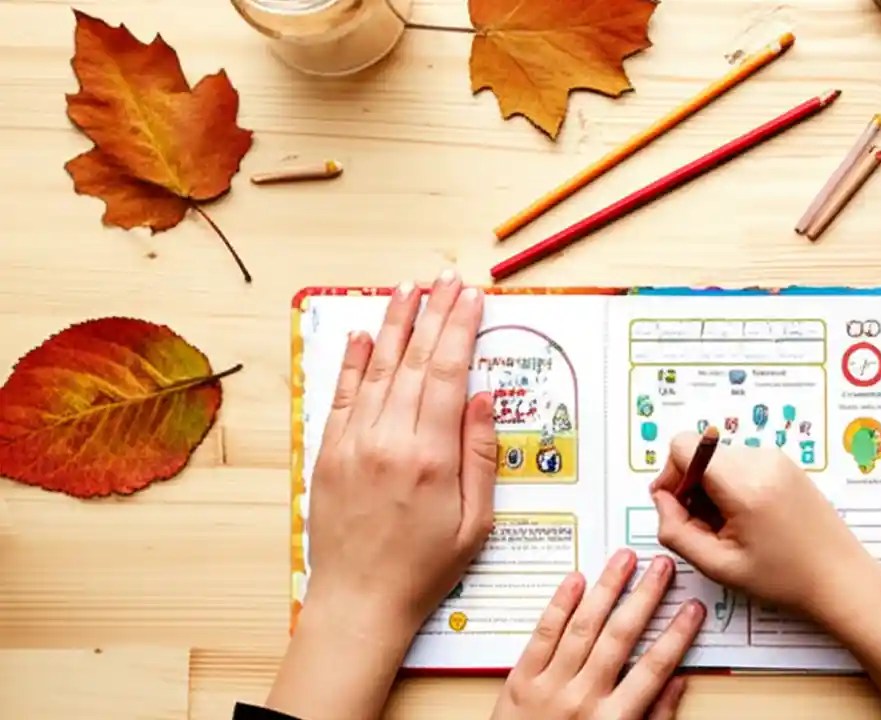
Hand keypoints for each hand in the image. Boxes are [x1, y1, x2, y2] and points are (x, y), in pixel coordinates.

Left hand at [266, 273, 497, 719]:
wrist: (359, 601)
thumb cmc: (424, 569)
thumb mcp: (475, 523)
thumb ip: (480, 456)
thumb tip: (484, 398)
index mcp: (432, 457)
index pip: (449, 374)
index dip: (461, 329)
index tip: (471, 297)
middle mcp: (389, 440)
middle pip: (416, 360)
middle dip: (435, 313)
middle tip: (447, 279)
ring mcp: (354, 443)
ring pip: (379, 368)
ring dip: (396, 324)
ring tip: (410, 288)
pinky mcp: (328, 452)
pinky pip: (342, 394)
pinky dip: (354, 361)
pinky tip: (366, 333)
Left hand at [493, 549, 705, 719]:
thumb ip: (654, 718)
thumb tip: (678, 681)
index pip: (653, 668)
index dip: (676, 634)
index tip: (692, 608)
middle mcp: (582, 699)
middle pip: (620, 636)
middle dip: (645, 597)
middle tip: (662, 567)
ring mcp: (549, 687)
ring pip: (583, 627)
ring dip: (607, 588)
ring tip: (624, 560)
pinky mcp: (520, 680)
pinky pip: (543, 635)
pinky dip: (560, 605)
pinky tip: (576, 580)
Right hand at [650, 434, 880, 706]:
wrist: (840, 579)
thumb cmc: (785, 579)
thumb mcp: (719, 565)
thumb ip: (676, 531)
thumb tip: (662, 500)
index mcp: (744, 484)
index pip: (684, 446)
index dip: (669, 475)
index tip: (677, 507)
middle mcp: (761, 460)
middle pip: (699, 454)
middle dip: (691, 488)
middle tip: (707, 529)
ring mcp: (776, 458)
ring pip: (718, 460)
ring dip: (711, 489)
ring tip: (731, 529)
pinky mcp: (784, 463)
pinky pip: (740, 463)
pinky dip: (731, 486)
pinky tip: (747, 520)